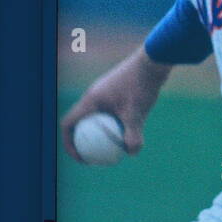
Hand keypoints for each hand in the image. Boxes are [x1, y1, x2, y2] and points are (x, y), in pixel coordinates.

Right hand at [60, 47, 173, 162]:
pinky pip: (108, 112)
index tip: (82, 159)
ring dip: (100, 134)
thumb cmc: (142, 85)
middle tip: (96, 159)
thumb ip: (133, 134)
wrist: (153, 61)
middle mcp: (94, 95)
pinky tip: (129, 134)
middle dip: (84, 143)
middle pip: (80, 123)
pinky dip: (113, 125)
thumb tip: (132, 153)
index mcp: (91, 100)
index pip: (68, 124)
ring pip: (96, 118)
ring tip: (113, 150)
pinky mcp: (116, 91)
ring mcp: (104, 92)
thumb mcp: (138, 112)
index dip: (69, 144)